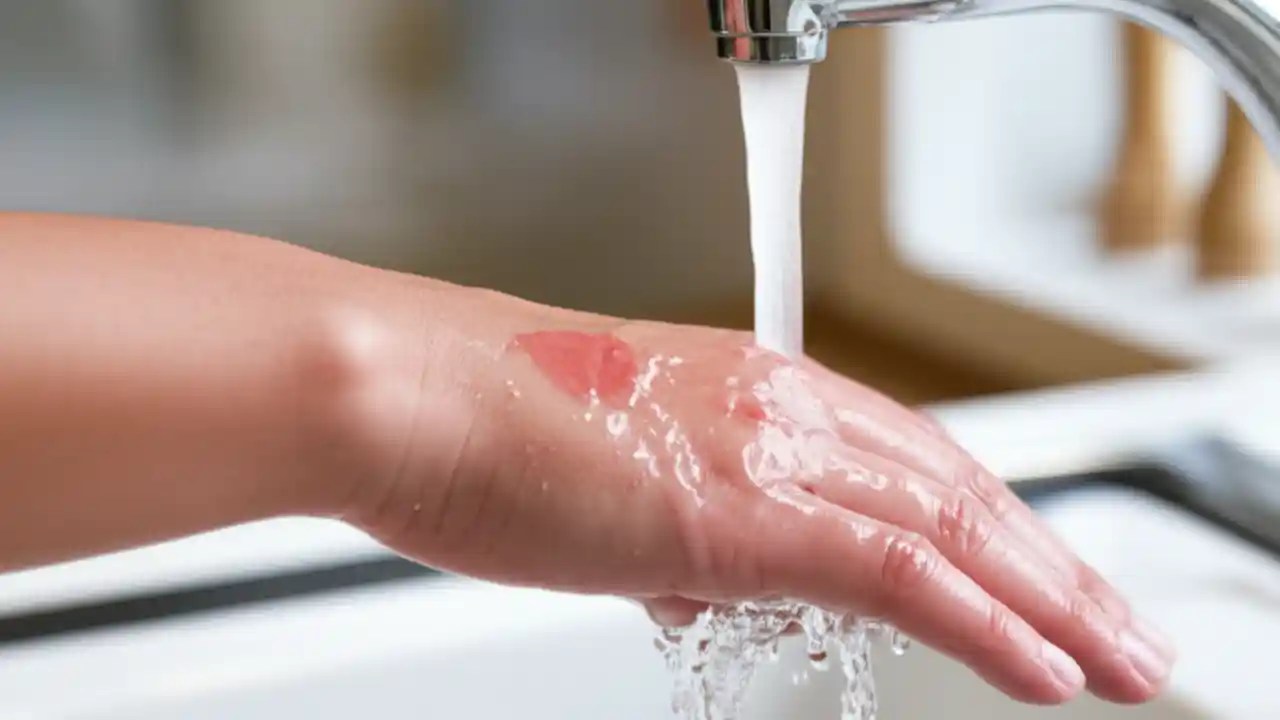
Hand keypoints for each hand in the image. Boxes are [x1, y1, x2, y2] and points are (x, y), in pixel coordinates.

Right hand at [348, 294, 1173, 706]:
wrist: (415, 395)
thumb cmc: (484, 423)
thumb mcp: (606, 481)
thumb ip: (679, 525)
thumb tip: (705, 578)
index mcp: (753, 390)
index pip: (909, 460)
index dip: (989, 522)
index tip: (1036, 570)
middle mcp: (782, 407)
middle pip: (960, 492)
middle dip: (1053, 566)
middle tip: (1121, 627)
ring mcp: (774, 454)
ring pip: (958, 530)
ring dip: (1052, 599)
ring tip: (1120, 657)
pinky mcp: (751, 512)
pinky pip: (904, 574)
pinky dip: (987, 625)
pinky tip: (1046, 670)